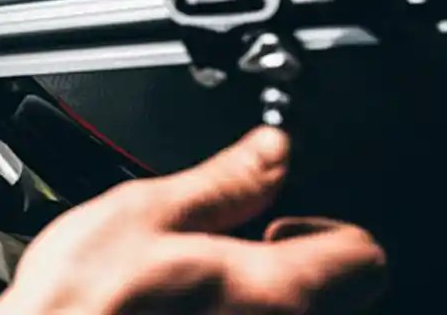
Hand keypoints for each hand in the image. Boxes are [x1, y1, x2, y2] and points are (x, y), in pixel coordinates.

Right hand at [0, 127, 385, 313]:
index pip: (364, 253)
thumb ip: (223, 180)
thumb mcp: (144, 213)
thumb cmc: (81, 303)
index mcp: (278, 291)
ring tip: (184, 287)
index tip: (272, 224)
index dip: (320, 226)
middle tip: (216, 252)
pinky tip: (173, 310)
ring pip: (285, 312)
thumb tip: (272, 149)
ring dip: (251, 295)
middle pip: (330, 291)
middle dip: (281, 263)